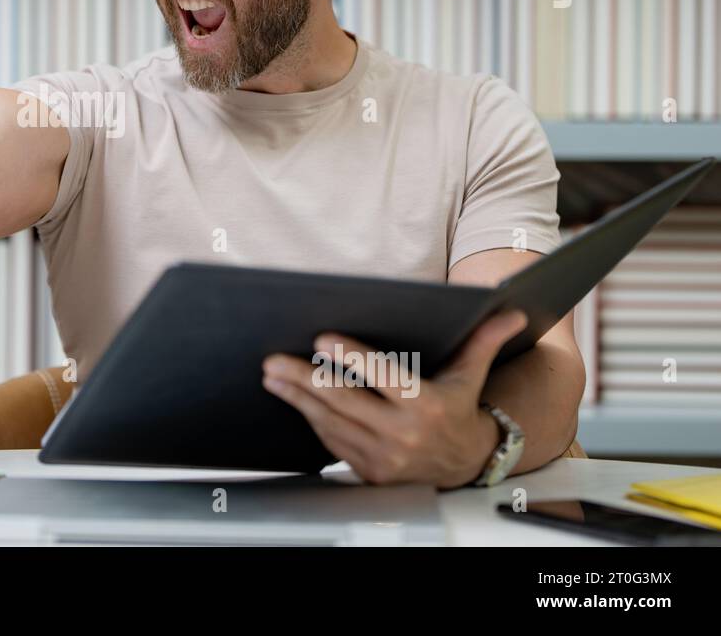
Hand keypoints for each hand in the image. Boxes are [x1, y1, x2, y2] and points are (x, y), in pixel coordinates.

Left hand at [261, 310, 526, 488]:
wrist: (466, 464)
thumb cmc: (459, 408)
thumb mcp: (471, 373)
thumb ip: (483, 340)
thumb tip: (511, 310)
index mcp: (427, 406)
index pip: (384, 377)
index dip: (352, 358)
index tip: (322, 340)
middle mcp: (404, 435)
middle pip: (345, 402)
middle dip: (305, 379)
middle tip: (275, 360)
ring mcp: (384, 458)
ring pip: (331, 423)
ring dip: (297, 398)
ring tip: (272, 377)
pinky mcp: (369, 472)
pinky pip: (332, 443)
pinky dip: (309, 419)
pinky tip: (291, 400)